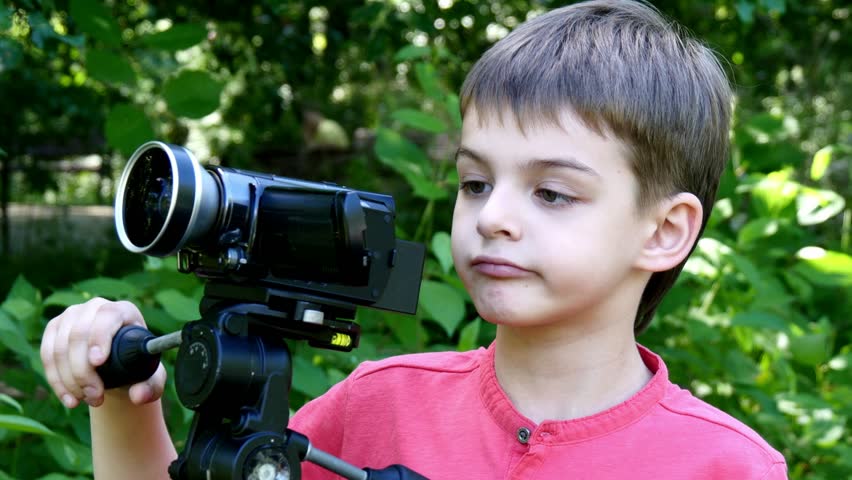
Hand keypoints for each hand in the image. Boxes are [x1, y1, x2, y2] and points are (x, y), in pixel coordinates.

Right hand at [40, 298, 166, 407]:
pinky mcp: (54, 329)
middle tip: (96, 397)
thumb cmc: (138, 367)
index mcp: (123, 311)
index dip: (100, 337)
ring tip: (87, 400)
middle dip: (83, 371)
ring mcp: (71, 316)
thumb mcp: (152, 378)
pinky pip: (47, 355)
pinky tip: (69, 399)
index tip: (98, 362)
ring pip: (59, 348)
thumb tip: (139, 395)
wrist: (118, 367)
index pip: (108, 316)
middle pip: (79, 334)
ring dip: (70, 380)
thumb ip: (151, 387)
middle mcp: (95, 307)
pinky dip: (56, 380)